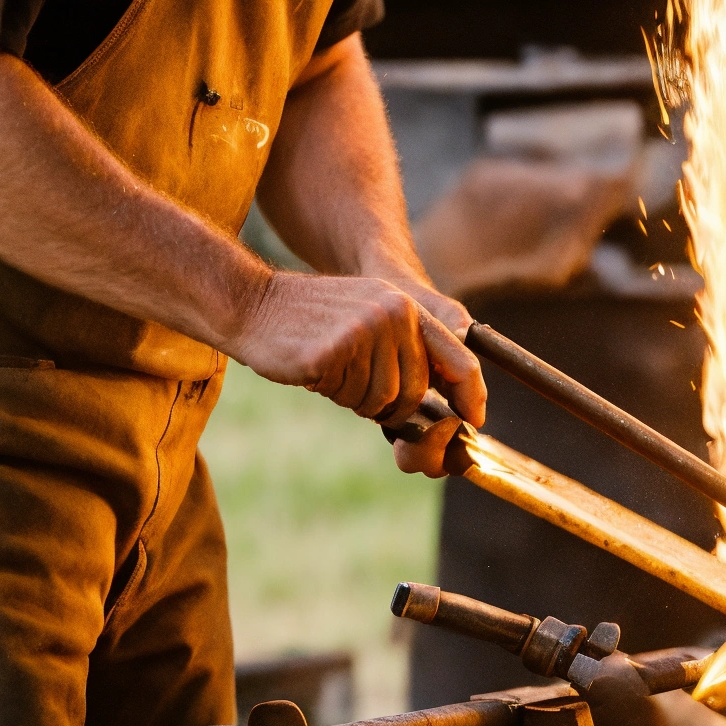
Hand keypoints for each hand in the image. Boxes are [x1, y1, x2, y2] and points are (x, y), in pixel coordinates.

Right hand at [228, 270, 484, 470]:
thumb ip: (405, 349)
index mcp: (407, 304)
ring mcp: (367, 328)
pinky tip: (315, 365)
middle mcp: (395, 312)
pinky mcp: (338, 348)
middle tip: (352, 380)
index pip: (459, 358)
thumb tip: (440, 406)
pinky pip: (351, 398)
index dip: (471, 396)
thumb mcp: (368, 316)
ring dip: (355, 397)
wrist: (252, 303)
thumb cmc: (310, 322)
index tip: (473, 422)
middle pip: (415, 393)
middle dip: (387, 404)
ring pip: (383, 402)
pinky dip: (333, 392)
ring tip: (331, 365)